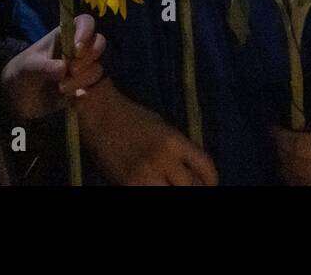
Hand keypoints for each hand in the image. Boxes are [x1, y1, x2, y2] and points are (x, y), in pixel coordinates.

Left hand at [0, 13, 105, 120]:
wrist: (20, 98)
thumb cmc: (24, 72)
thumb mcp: (28, 67)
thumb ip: (44, 66)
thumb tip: (63, 68)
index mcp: (65, 36)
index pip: (85, 23)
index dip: (86, 32)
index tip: (77, 50)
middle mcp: (78, 49)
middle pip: (98, 44)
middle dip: (88, 58)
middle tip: (72, 70)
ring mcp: (83, 68)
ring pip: (97, 68)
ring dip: (83, 79)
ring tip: (61, 88)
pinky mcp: (84, 87)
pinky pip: (95, 88)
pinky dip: (85, 94)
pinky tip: (71, 99)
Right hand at [77, 79, 218, 184]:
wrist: (99, 116)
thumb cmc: (132, 118)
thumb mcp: (163, 128)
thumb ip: (179, 149)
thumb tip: (194, 172)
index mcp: (174, 141)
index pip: (205, 166)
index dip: (212, 180)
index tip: (210, 184)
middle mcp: (162, 159)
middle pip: (191, 187)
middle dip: (196, 189)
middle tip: (192, 187)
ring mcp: (145, 174)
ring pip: (172, 194)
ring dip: (176, 192)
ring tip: (173, 186)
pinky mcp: (129, 185)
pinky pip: (151, 194)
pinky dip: (158, 193)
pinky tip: (159, 187)